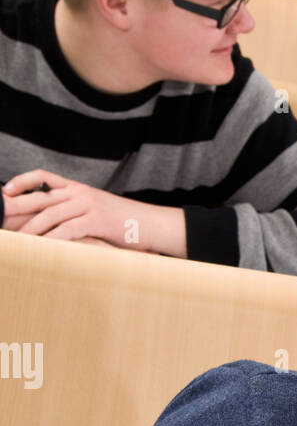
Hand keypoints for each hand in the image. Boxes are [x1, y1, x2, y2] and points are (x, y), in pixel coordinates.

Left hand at [2, 170, 185, 254]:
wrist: (153, 224)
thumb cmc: (126, 223)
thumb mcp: (99, 211)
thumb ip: (78, 212)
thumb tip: (57, 224)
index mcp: (79, 188)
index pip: (44, 177)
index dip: (22, 181)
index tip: (5, 190)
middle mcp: (80, 192)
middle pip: (41, 197)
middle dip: (17, 207)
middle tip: (1, 216)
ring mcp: (88, 205)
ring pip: (50, 215)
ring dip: (30, 229)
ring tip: (15, 239)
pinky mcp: (96, 220)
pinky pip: (67, 230)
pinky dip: (51, 240)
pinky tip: (40, 248)